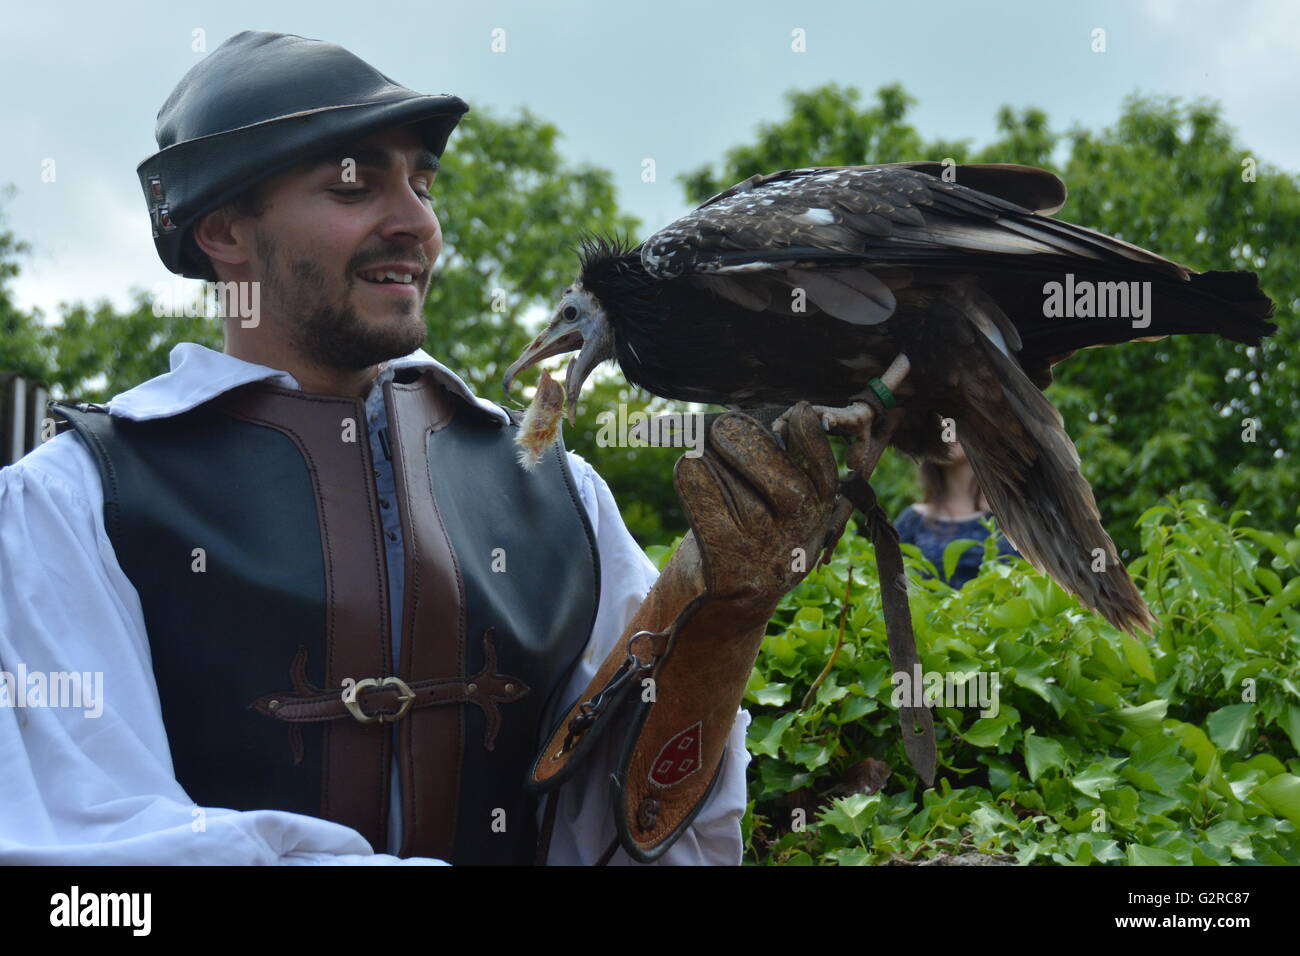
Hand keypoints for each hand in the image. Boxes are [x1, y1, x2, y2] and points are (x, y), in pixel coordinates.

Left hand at [673, 401, 840, 629]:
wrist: (732, 598)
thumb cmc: (754, 528)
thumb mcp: (780, 502)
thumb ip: (779, 461)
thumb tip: (747, 414)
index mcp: (820, 511)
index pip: (825, 471)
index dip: (811, 437)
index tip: (796, 410)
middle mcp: (798, 536)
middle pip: (786, 486)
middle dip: (752, 445)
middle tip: (724, 425)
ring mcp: (764, 554)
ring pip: (739, 493)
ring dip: (713, 459)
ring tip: (701, 446)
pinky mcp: (727, 567)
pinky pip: (706, 509)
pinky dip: (692, 480)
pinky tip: (687, 466)